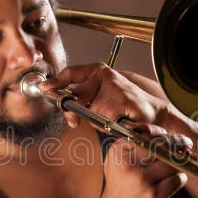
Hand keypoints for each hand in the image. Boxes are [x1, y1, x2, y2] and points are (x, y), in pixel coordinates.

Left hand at [41, 63, 170, 128]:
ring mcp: (116, 87)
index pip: (72, 73)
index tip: (45, 88)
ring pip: (93, 112)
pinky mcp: (125, 101)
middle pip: (77, 97)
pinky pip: (108, 121)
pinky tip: (123, 120)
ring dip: (100, 120)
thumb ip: (79, 101)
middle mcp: (106, 75)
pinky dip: (113, 126)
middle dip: (75, 110)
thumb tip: (63, 109)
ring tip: (114, 117)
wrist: (152, 112)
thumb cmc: (122, 107)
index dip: (56, 82)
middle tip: (78, 118)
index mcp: (97, 71)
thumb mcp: (97, 100)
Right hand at [94, 124, 191, 197]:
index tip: (174, 138)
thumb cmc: (119, 185)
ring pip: (173, 162)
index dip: (165, 135)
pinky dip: (180, 178)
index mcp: (119, 151)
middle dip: (179, 143)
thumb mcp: (117, 160)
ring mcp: (142, 181)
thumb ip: (135, 143)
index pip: (149, 135)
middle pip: (163, 146)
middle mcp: (129, 164)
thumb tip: (164, 132)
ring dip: (178, 164)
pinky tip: (172, 182)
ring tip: (176, 167)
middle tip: (187, 144)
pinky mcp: (154, 196)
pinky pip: (178, 179)